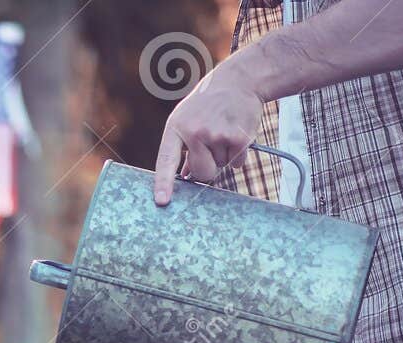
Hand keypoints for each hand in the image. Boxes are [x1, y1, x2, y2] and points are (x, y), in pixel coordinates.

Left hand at [153, 67, 264, 205]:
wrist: (240, 80)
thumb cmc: (208, 103)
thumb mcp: (187, 119)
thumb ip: (182, 147)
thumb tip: (183, 177)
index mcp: (176, 128)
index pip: (166, 161)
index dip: (164, 183)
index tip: (162, 202)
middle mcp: (195, 132)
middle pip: (200, 173)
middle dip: (207, 167)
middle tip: (212, 144)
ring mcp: (217, 135)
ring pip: (220, 167)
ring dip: (224, 155)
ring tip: (224, 130)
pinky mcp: (238, 138)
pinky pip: (236, 163)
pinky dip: (238, 153)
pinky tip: (237, 132)